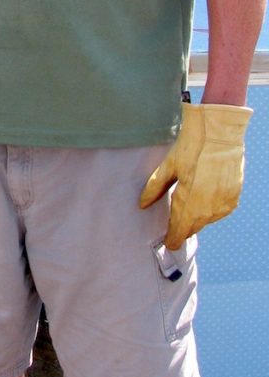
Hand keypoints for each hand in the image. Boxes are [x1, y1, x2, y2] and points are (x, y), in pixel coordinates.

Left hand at [139, 102, 251, 249]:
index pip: (180, 229)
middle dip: (183, 228)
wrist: (220, 132)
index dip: (173, 238)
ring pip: (207, 220)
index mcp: (190, 200)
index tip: (169, 244)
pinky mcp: (233, 196)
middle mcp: (208, 206)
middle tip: (174, 227)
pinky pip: (219, 212)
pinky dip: (210, 210)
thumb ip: (155, 187)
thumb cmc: (191, 147)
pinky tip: (203, 201)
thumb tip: (142, 205)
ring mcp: (223, 202)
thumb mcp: (169, 165)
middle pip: (193, 226)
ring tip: (188, 210)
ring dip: (196, 218)